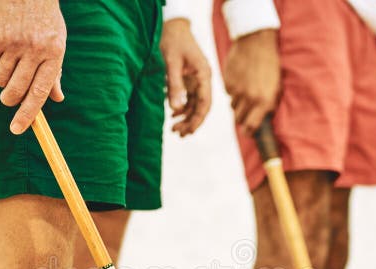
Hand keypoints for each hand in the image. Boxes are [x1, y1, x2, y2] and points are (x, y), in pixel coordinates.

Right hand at [0, 0, 66, 133]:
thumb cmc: (43, 18)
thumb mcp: (57, 42)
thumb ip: (55, 71)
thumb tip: (57, 99)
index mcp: (54, 54)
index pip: (40, 93)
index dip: (28, 114)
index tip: (17, 128)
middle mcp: (34, 50)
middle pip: (16, 91)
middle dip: (9, 100)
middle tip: (8, 99)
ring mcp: (13, 43)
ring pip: (0, 79)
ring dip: (0, 80)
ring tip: (7, 65)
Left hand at [160, 19, 211, 136]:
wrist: (173, 26)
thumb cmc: (172, 41)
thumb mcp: (171, 63)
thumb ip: (174, 86)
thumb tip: (175, 109)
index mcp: (204, 74)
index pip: (205, 103)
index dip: (197, 120)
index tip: (188, 132)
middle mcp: (204, 79)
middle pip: (201, 106)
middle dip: (191, 122)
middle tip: (178, 134)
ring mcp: (198, 79)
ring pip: (195, 104)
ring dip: (186, 117)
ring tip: (174, 129)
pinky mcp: (190, 79)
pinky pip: (189, 98)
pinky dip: (182, 107)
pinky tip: (173, 115)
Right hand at [223, 29, 279, 135]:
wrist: (256, 42)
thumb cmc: (270, 64)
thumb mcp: (276, 86)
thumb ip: (269, 104)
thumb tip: (262, 119)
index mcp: (264, 101)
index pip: (251, 127)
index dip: (249, 131)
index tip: (248, 131)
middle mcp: (249, 98)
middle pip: (239, 119)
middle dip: (242, 117)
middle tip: (247, 111)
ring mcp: (236, 91)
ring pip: (232, 106)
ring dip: (238, 103)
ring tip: (246, 90)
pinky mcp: (227, 82)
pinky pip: (228, 93)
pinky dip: (233, 90)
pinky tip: (240, 79)